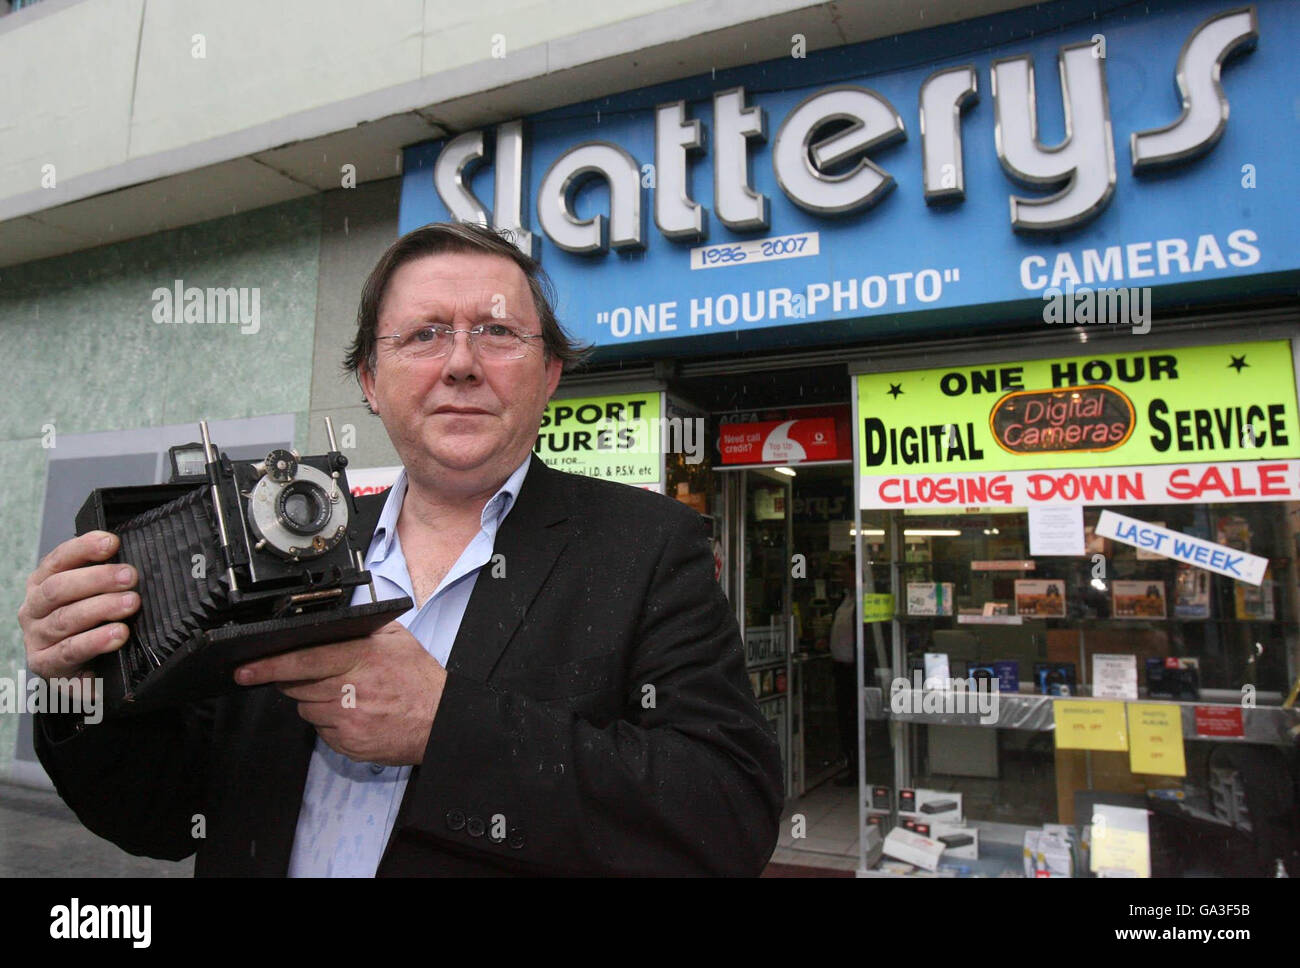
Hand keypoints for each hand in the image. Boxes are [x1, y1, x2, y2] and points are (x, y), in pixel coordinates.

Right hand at [18, 531, 138, 682]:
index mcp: (43, 584)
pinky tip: (118, 634)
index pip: (58, 559)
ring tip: (131, 603)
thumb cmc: (88, 627)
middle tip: (130, 575)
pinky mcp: (45, 664)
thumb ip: (105, 580)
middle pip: (59, 587)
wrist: (78, 673)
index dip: (83, 548)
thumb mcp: (94, 598)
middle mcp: (34, 607)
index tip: (111, 542)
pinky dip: (96, 640)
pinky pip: (70, 650)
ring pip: (65, 618)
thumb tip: (132, 562)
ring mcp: (36, 637)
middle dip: (97, 578)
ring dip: (102, 607)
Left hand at [234, 623, 445, 765]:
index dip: (269, 665)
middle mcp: (352, 690)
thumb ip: (360, 626)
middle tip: (315, 677)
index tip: (245, 669)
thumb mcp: (395, 639)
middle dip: (296, 681)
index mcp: (361, 658)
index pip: (302, 660)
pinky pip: (321, 731)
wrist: (440, 720)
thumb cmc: (418, 678)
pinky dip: (330, 722)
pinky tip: (353, 713)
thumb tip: (326, 622)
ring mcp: (349, 720)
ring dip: (316, 701)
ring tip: (346, 694)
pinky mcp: (349, 744)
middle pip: (297, 687)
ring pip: (306, 709)